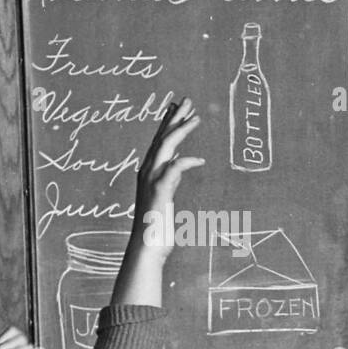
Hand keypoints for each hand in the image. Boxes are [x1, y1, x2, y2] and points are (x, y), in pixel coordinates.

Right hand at [135, 98, 203, 260]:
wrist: (147, 247)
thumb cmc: (157, 225)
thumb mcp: (165, 196)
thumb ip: (170, 179)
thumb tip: (178, 163)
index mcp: (149, 172)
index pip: (159, 142)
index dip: (168, 123)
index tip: (178, 108)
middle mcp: (147, 172)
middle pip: (161, 138)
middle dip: (175, 118)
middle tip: (188, 101)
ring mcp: (152, 181)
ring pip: (165, 148)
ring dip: (181, 131)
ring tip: (196, 118)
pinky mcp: (160, 192)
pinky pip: (173, 170)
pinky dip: (186, 161)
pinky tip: (200, 159)